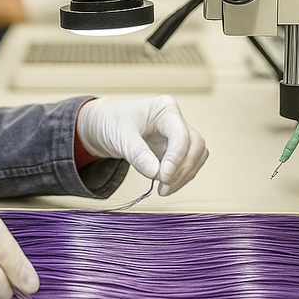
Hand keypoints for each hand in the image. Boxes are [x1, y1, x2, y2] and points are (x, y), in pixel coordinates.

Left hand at [76, 95, 207, 195]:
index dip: (176, 158)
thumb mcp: (121, 137)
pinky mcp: (174, 149)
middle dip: (182, 169)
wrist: (103, 125)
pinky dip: (179, 178)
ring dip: (183, 176)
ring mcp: (177, 135)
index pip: (181, 135)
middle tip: (164, 187)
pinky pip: (186, 165)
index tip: (163, 177)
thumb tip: (156, 174)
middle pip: (195, 146)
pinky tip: (164, 185)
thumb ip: (138, 155)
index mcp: (165, 109)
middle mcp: (176, 120)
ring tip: (163, 189)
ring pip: (195, 157)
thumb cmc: (111, 121)